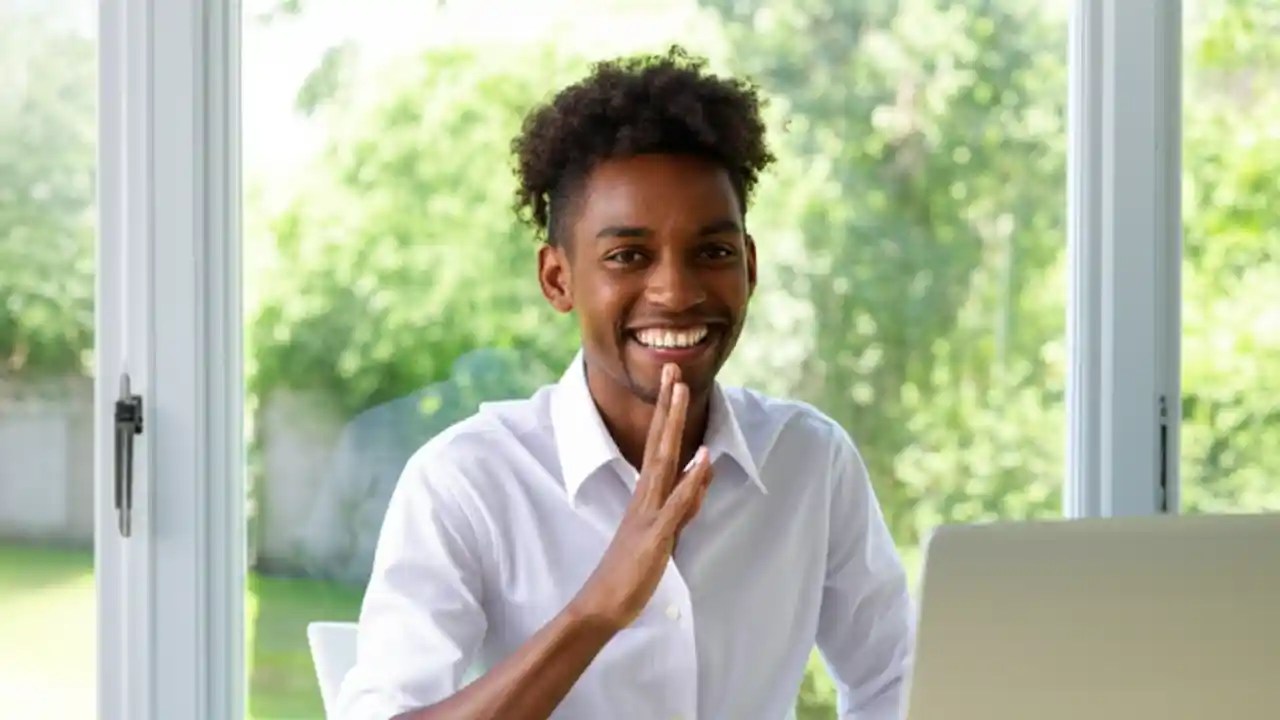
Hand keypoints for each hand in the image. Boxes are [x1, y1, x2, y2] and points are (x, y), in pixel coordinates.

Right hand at [571, 363, 714, 630]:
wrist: (603, 604)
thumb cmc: (630, 570)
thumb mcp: (665, 532)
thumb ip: (684, 504)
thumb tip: (701, 473)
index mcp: (645, 495)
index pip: (657, 446)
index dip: (666, 414)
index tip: (672, 383)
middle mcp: (645, 496)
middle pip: (659, 443)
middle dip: (667, 406)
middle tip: (672, 370)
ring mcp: (648, 513)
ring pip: (664, 461)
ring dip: (673, 426)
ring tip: (680, 393)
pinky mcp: (654, 535)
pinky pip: (676, 504)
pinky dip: (690, 480)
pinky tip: (703, 459)